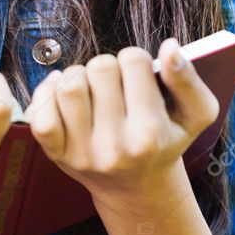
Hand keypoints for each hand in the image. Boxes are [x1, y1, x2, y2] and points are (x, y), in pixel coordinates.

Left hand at [23, 38, 219, 202]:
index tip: (139, 78)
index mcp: (150, 135)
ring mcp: (82, 153)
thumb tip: (170, 46)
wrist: (137, 187)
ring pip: (69, 84)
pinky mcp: (56, 154)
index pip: (133, 60)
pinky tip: (62, 92)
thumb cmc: (166, 141)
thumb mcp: (194, 115)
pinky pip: (40, 111)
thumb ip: (188, 79)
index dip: (137, 61)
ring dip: (80, 76)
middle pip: (100, 67)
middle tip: (116, 85)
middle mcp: (115, 148)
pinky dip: (48, 92)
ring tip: (92, 88)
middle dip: (109, 67)